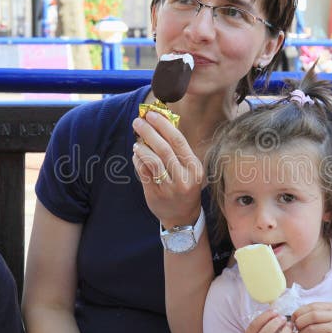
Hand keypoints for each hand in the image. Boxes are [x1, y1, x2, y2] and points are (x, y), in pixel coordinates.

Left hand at [132, 111, 202, 227]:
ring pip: (153, 161)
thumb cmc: (185, 186)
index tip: (152, 114)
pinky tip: (136, 155)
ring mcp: (169, 188)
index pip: (179, 141)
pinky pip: (143, 173)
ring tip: (137, 141)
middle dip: (149, 132)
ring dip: (142, 147)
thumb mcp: (189, 169)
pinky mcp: (155, 194)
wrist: (182, 217)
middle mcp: (184, 178)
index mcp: (194, 168)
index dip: (164, 125)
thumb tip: (159, 124)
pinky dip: (138, 160)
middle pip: (164, 149)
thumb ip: (178, 150)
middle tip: (138, 121)